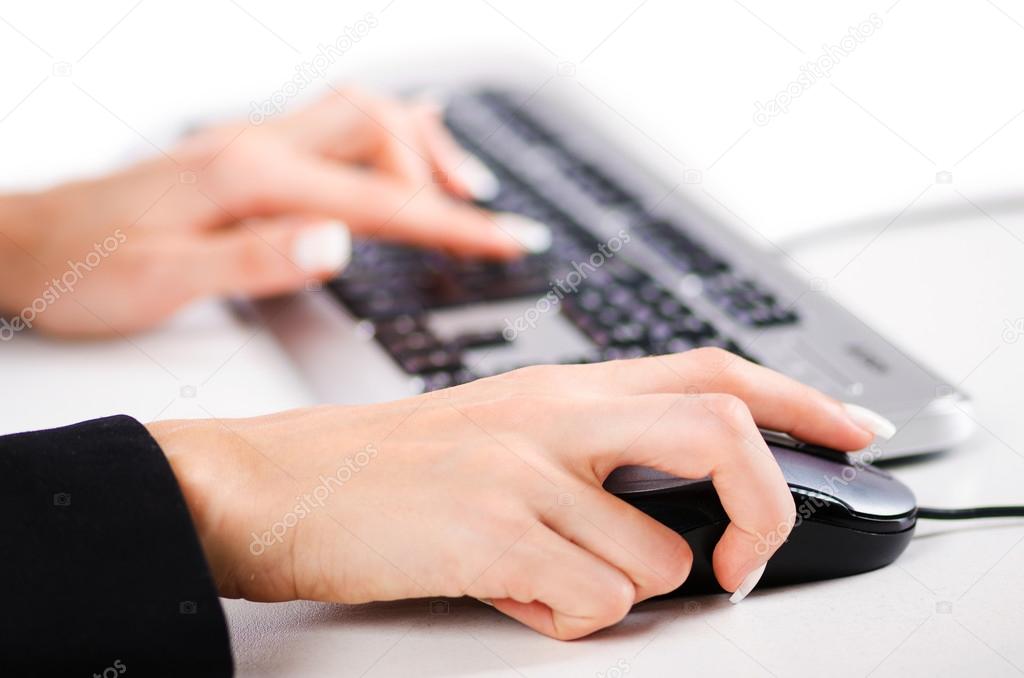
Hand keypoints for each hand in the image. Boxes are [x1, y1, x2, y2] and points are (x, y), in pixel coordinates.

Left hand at [0, 87, 545, 336]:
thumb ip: (255, 259)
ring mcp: (253, 145)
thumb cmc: (86, 269)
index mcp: (250, 179)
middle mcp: (258, 147)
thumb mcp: (164, 282)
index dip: (450, 226)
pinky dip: (382, 133)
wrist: (26, 242)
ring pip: (362, 115)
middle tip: (490, 221)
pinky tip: (399, 145)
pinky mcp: (247, 157)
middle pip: (380, 127)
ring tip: (463, 187)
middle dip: (446, 173)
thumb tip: (339, 242)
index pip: (377, 201)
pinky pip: (332, 125)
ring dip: (420, 146)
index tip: (507, 241)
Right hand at [149, 349, 878, 639]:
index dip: (798, 398)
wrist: (272, 481)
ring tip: (542, 578)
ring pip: (656, 558)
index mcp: (561, 387)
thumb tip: (673, 517)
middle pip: (722, 431)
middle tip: (743, 562)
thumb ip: (589, 455)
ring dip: (615, 590)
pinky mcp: (491, 531)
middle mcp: (554, 414)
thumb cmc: (385, 466)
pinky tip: (507, 591)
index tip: (854, 430)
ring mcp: (523, 469)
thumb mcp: (499, 433)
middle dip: (765, 508)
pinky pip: (590, 602)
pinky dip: (563, 617)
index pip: (710, 370)